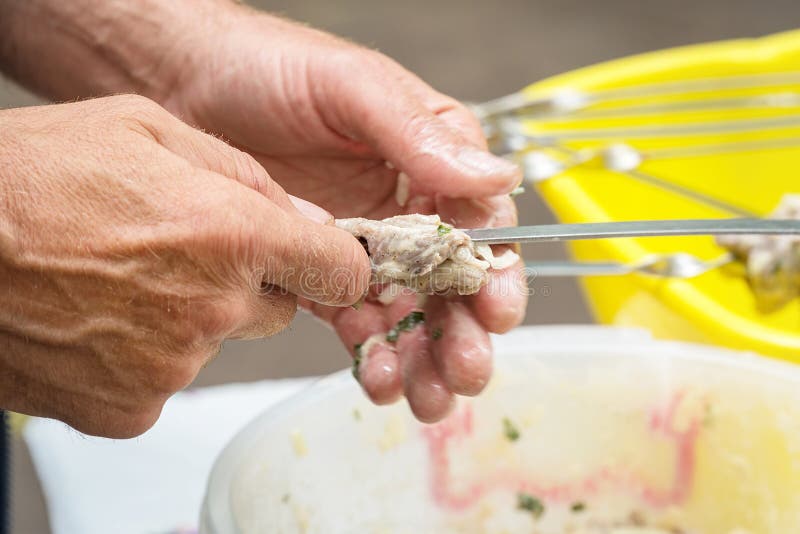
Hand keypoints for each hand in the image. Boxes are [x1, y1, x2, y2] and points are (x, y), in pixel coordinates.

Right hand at [0, 95, 369, 436]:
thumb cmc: (32, 176)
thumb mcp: (149, 130)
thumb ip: (246, 175)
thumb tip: (307, 218)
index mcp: (229, 233)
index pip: (340, 271)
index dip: (335, 263)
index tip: (324, 261)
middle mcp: (209, 309)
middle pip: (277, 308)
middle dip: (246, 283)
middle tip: (182, 252)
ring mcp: (170, 367)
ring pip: (218, 342)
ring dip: (190, 316)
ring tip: (123, 278)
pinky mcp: (130, 407)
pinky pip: (169, 379)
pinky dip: (146, 355)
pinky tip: (101, 317)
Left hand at [158, 5, 527, 421]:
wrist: (178, 82)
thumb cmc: (268, 65)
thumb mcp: (350, 86)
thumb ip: (420, 133)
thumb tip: (496, 176)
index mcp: (428, 158)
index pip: (480, 222)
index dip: (495, 271)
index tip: (497, 311)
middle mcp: (402, 206)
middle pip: (449, 281)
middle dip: (461, 330)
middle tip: (463, 370)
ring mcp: (360, 243)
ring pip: (406, 310)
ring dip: (421, 356)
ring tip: (422, 394)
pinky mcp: (315, 268)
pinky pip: (350, 317)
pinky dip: (369, 352)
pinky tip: (378, 376)